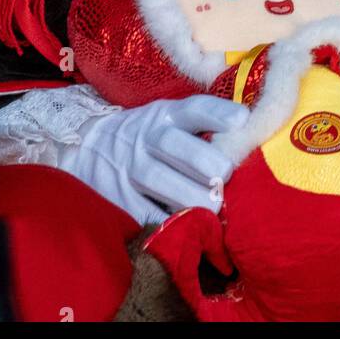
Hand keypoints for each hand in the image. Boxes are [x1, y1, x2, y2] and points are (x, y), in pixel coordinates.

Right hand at [55, 94, 248, 228]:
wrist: (89, 148)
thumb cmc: (147, 135)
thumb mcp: (169, 118)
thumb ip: (203, 125)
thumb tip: (251, 133)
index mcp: (164, 114)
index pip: (193, 108)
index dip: (217, 113)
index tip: (243, 121)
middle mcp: (146, 136)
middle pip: (175, 144)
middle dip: (205, 160)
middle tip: (225, 177)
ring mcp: (129, 167)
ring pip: (158, 179)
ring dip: (190, 195)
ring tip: (214, 210)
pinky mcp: (117, 197)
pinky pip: (143, 211)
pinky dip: (166, 222)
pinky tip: (187, 229)